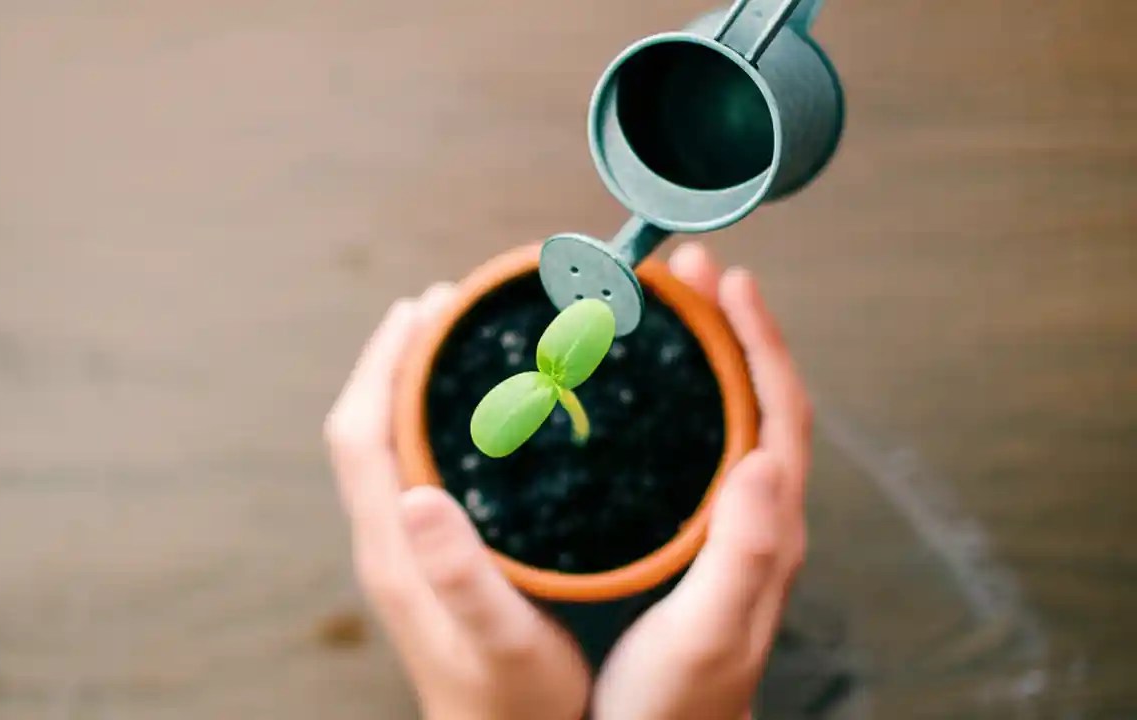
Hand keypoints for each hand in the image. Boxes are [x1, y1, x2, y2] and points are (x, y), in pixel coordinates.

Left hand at [324, 284, 590, 719]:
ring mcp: (402, 549)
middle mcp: (386, 540)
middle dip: (397, 357)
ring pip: (389, 444)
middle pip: (368, 427)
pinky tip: (482, 417)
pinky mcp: (425, 557)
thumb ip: (459, 574)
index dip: (381, 363)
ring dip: (413, 384)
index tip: (423, 307)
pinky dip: (436, 421)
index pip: (360, 433)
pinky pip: (415, 466)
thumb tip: (418, 494)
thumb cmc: (514, 699)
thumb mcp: (497, 640)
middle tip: (449, 305)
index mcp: (392, 548)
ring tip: (460, 341)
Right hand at [592, 242, 811, 719]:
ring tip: (659, 306)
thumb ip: (744, 554)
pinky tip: (625, 392)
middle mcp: (751, 516)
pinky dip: (667, 402)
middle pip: (753, 398)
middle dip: (727, 325)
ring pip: (719, 418)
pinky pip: (684, 449)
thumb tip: (767, 459)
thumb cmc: (677, 702)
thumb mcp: (708, 632)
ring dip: (700, 354)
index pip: (780, 412)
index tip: (727, 280)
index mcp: (768, 528)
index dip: (759, 340)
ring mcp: (716, 524)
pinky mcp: (680, 535)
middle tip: (684, 269)